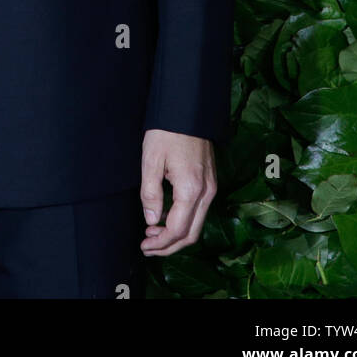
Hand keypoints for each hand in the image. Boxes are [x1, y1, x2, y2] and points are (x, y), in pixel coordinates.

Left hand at [139, 128, 216, 256]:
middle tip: (148, 246)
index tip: (144, 246)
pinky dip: (184, 221)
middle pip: (192, 234)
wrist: (187, 109)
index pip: (178, 230)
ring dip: (176, 234)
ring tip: (152, 233)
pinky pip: (199, 210)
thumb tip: (152, 221)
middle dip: (169, 246)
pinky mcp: (210, 181)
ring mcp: (211, 187)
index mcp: (191, 189)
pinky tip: (166, 216)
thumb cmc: (167, 131)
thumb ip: (151, 194)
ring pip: (197, 224)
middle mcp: (206, 192)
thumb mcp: (151, 161)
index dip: (161, 244)